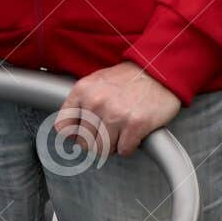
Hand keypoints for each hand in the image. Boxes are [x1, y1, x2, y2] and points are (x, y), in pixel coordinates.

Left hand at [53, 62, 180, 157]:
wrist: (158, 70)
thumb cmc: (128, 78)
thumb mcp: (96, 82)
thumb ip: (82, 103)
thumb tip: (71, 132)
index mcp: (82, 90)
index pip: (62, 126)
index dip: (74, 135)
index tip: (83, 134)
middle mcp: (96, 102)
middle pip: (85, 143)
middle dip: (97, 143)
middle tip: (108, 134)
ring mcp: (115, 114)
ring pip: (103, 150)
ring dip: (114, 146)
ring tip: (121, 131)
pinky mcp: (135, 124)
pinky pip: (124, 151)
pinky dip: (130, 146)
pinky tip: (134, 133)